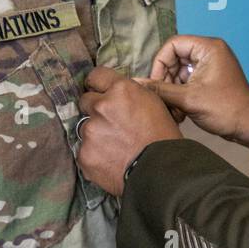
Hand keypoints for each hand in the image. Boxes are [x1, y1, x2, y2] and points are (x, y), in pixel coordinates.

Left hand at [77, 66, 182, 195]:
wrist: (162, 171)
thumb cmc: (164, 137)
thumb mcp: (153, 104)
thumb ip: (130, 95)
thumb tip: (115, 95)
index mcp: (121, 90)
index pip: (96, 76)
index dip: (97, 85)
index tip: (98, 92)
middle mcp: (101, 106)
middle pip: (85, 101)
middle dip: (95, 110)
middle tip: (111, 124)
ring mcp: (90, 131)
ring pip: (85, 128)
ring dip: (95, 135)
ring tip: (114, 147)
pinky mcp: (84, 155)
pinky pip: (84, 151)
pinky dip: (94, 155)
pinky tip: (110, 161)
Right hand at [137, 35, 248, 151]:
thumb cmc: (225, 109)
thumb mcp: (188, 99)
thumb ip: (160, 89)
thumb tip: (135, 83)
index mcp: (209, 48)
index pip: (172, 45)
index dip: (160, 64)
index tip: (156, 84)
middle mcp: (209, 52)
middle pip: (174, 59)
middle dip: (166, 81)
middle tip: (164, 101)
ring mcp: (209, 66)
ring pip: (178, 72)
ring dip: (171, 91)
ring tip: (173, 111)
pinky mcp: (208, 79)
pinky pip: (186, 81)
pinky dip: (179, 95)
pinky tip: (179, 112)